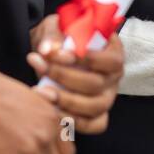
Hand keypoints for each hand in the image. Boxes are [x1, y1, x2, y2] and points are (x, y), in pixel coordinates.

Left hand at [27, 13, 123, 134]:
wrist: (52, 55)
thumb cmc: (60, 38)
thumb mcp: (57, 28)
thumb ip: (53, 36)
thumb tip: (47, 50)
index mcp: (113, 52)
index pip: (111, 60)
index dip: (89, 59)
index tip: (62, 53)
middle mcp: (113, 77)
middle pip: (96, 84)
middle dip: (64, 76)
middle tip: (41, 67)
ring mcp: (107, 98)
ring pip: (93, 107)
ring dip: (64, 101)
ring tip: (39, 92)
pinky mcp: (98, 115)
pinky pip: (92, 125)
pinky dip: (72, 121)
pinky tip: (50, 110)